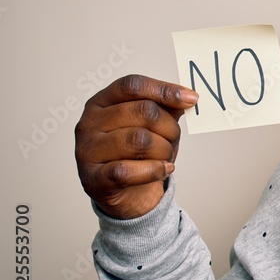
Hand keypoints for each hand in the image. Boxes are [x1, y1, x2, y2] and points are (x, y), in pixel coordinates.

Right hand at [75, 75, 197, 218]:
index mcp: (101, 102)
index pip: (132, 85)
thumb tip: (188, 97)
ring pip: (139, 140)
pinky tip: (163, 169)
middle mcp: (89, 123)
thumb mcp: (154, 125)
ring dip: (164, 150)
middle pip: (143, 111)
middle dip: (169, 127)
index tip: (191, 99)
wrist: (128, 194)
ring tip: (165, 157)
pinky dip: (155, 170)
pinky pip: (129, 171)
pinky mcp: (93, 179)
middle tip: (173, 140)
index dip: (164, 90)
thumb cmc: (140, 154)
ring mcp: (87, 151)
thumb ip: (167, 107)